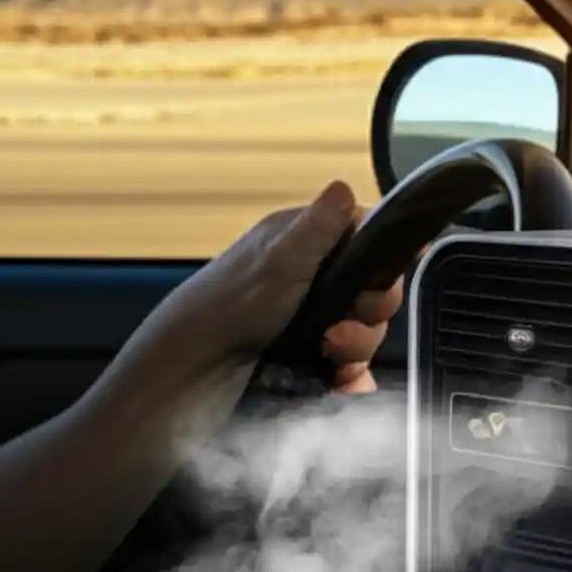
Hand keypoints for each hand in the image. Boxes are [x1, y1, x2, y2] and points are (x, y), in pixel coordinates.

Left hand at [95, 181, 402, 438]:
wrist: (190, 375)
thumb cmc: (229, 308)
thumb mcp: (280, 260)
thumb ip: (320, 228)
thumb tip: (344, 187)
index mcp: (302, 241)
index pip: (366, 242)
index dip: (380, 267)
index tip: (371, 288)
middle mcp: (308, 278)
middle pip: (372, 293)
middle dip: (366, 317)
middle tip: (337, 331)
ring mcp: (309, 322)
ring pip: (364, 333)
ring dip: (356, 349)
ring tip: (328, 356)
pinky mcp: (307, 361)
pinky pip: (350, 367)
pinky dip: (351, 378)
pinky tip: (341, 384)